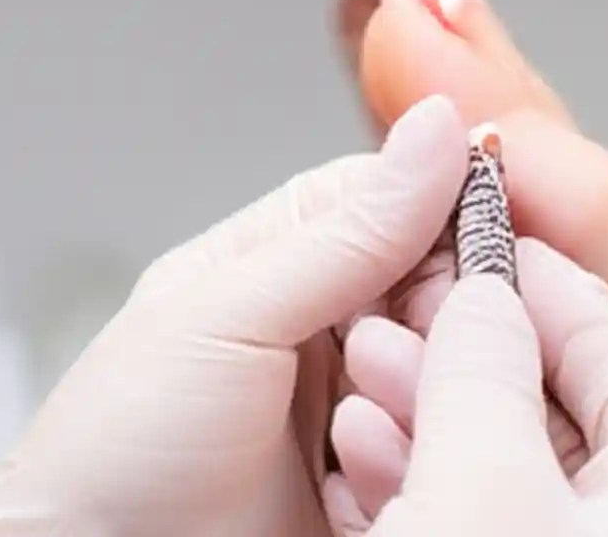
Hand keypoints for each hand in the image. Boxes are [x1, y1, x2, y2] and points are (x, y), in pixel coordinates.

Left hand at [0, 97, 467, 536]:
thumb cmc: (118, 445)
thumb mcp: (227, 317)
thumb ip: (344, 234)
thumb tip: (435, 130)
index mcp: (279, 261)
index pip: (392, 201)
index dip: (447, 211)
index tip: (489, 237)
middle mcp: (324, 326)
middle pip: (435, 287)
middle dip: (437, 318)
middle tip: (403, 353)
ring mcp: (356, 404)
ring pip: (450, 368)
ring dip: (426, 392)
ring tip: (363, 428)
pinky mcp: (380, 477)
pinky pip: (443, 447)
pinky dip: (427, 454)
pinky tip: (379, 470)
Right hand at [324, 240, 607, 535]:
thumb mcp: (485, 485)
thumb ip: (487, 374)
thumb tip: (482, 300)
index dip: (564, 295)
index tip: (499, 246)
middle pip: (556, 412)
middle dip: (471, 347)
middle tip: (414, 300)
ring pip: (492, 465)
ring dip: (422, 406)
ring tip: (365, 363)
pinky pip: (454, 518)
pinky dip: (405, 476)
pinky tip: (356, 447)